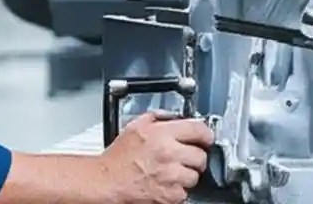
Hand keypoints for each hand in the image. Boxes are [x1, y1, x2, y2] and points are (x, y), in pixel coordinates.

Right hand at [99, 111, 213, 203]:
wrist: (106, 182)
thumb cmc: (118, 158)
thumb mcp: (135, 126)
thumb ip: (158, 117)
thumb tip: (175, 116)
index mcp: (162, 134)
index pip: (199, 130)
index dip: (206, 134)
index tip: (206, 138)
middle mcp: (169, 154)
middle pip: (201, 156)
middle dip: (195, 157)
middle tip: (185, 158)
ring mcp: (170, 177)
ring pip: (195, 176)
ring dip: (186, 175)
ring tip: (172, 172)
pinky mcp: (169, 196)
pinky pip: (185, 193)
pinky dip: (177, 191)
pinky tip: (166, 184)